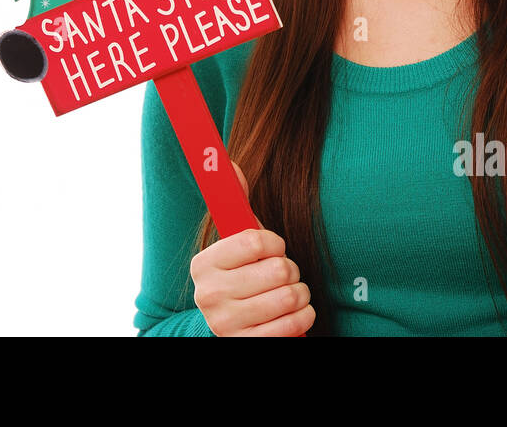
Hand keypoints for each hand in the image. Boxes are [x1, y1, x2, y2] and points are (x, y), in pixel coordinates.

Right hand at [189, 161, 315, 336]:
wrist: (230, 328)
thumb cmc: (241, 276)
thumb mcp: (235, 242)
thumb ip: (234, 202)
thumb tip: (227, 161)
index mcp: (203, 264)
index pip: (256, 240)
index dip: (274, 242)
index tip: (272, 247)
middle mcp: (208, 295)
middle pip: (278, 270)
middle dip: (290, 270)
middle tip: (281, 274)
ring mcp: (226, 324)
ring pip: (289, 297)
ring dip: (300, 294)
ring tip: (289, 294)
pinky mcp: (246, 345)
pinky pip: (294, 324)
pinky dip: (303, 316)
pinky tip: (294, 313)